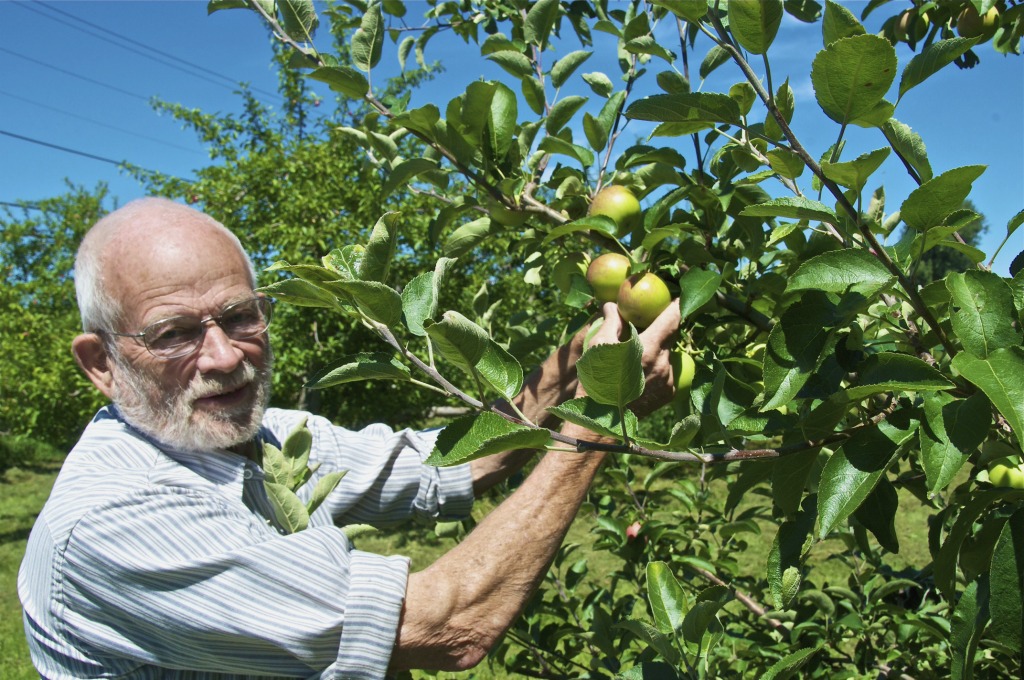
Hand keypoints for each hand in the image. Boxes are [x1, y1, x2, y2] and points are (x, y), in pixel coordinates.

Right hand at [576, 300, 680, 416]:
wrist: (602, 421)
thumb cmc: (597, 380)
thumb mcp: (598, 346)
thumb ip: (611, 321)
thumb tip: (612, 304)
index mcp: (650, 348)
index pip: (673, 318)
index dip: (678, 303)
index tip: (679, 293)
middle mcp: (665, 364)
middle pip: (671, 336)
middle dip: (663, 326)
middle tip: (650, 320)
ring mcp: (669, 380)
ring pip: (668, 354)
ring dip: (658, 349)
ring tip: (638, 353)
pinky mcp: (669, 393)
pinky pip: (667, 371)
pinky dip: (657, 366)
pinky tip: (640, 372)